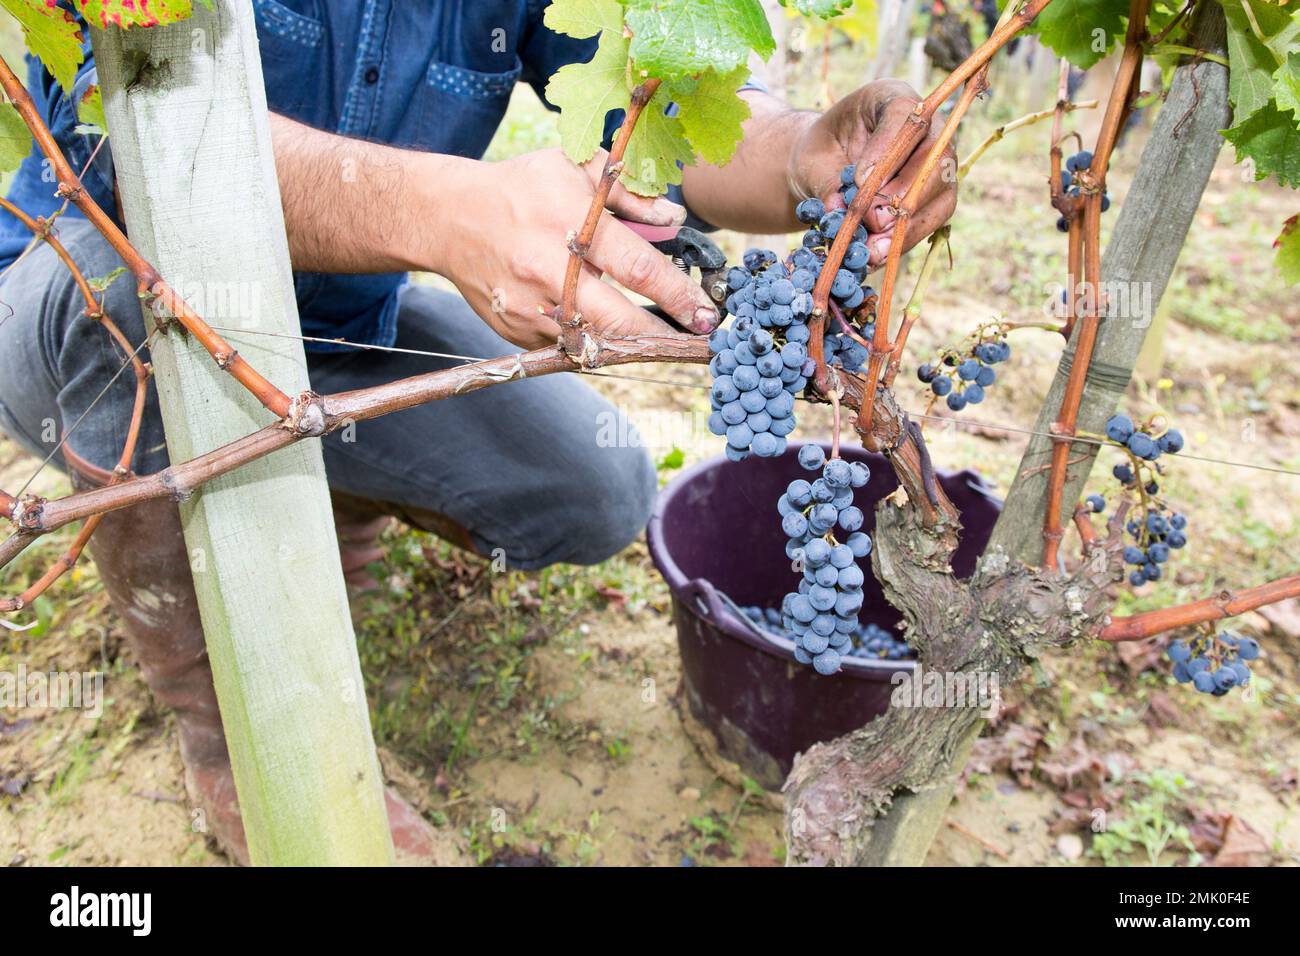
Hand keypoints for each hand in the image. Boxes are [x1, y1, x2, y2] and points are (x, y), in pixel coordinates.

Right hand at [433, 148, 720, 349]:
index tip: (705, 312)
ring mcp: (529, 306)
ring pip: (594, 341)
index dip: (678, 295)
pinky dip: (592, 342)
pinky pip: (566, 345)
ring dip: (631, 345)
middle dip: (663, 335)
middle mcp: (547, 268)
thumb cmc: (522, 188)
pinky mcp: (517, 330)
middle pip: (618, 319)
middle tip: (695, 340)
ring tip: (661, 338)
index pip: (637, 268)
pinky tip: (609, 333)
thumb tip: (674, 218)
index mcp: (567, 221)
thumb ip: (629, 194)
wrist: (449, 218)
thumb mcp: (574, 168)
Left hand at [789, 80, 957, 268]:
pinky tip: (878, 257)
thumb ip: (829, 180)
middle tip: (872, 221)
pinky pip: (931, 223)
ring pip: (941, 197)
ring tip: (874, 250)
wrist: (825, 170)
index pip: (906, 117)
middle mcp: (929, 130)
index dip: (886, 152)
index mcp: (895, 100)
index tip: (859, 181)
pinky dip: (904, 242)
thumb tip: (838, 209)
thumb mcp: (814, 159)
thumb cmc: (821, 154)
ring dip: (907, 227)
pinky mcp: (936, 200)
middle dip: (903, 196)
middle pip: (936, 160)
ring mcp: (938, 167)